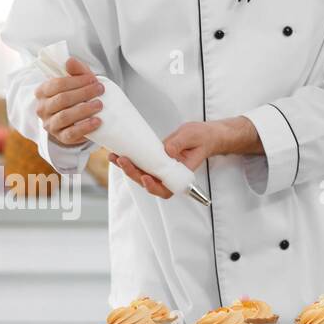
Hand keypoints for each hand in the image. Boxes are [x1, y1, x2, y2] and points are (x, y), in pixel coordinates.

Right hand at [34, 56, 104, 146]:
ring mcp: (50, 124)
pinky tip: (97, 121)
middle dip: (83, 93)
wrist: (80, 118)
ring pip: (64, 117)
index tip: (93, 79)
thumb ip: (76, 70)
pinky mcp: (61, 137)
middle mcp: (43, 108)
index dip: (76, 81)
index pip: (56, 84)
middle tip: (100, 89)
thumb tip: (70, 60)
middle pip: (61, 99)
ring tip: (100, 104)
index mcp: (43, 92)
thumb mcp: (79, 81)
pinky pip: (70, 134)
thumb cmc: (78, 95)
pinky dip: (85, 127)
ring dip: (84, 109)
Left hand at [109, 117, 258, 199]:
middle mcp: (170, 174)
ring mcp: (162, 168)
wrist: (207, 135)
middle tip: (123, 160)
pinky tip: (119, 154)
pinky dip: (130, 161)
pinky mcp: (157, 160)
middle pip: (149, 182)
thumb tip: (165, 150)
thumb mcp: (193, 135)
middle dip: (133, 173)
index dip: (154, 187)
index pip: (167, 188)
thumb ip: (179, 143)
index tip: (146, 177)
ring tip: (115, 157)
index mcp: (182, 173)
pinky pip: (142, 164)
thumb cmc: (204, 137)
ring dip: (127, 168)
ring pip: (142, 174)